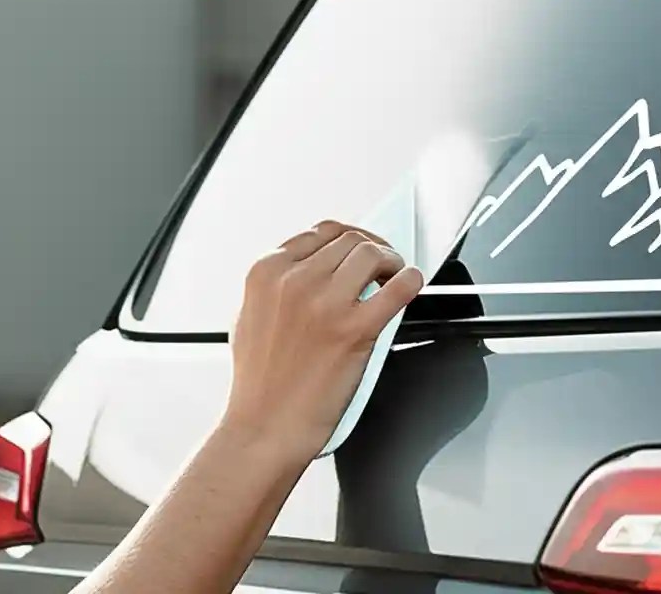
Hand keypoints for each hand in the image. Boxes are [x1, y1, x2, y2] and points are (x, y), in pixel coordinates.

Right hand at [222, 220, 423, 463]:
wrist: (266, 427)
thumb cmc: (259, 382)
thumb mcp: (249, 316)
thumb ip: (277, 286)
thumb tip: (312, 268)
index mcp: (266, 274)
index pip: (321, 232)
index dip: (350, 237)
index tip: (361, 249)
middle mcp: (295, 282)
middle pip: (350, 240)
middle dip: (373, 248)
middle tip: (384, 265)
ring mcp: (325, 304)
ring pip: (372, 253)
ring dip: (391, 261)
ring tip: (393, 277)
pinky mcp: (354, 329)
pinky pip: (398, 287)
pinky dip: (411, 280)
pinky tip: (410, 285)